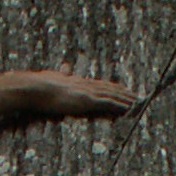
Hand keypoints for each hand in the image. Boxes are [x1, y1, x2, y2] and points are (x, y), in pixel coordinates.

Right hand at [8, 69, 135, 119]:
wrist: (36, 88)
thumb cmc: (40, 86)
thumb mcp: (54, 77)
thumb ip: (62, 73)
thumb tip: (66, 66)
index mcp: (79, 82)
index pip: (101, 84)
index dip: (113, 87)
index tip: (123, 89)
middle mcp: (87, 85)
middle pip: (111, 88)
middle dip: (125, 93)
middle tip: (138, 96)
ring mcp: (88, 93)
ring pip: (113, 95)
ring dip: (127, 100)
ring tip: (139, 103)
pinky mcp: (87, 101)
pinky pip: (109, 103)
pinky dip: (120, 105)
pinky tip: (129, 108)